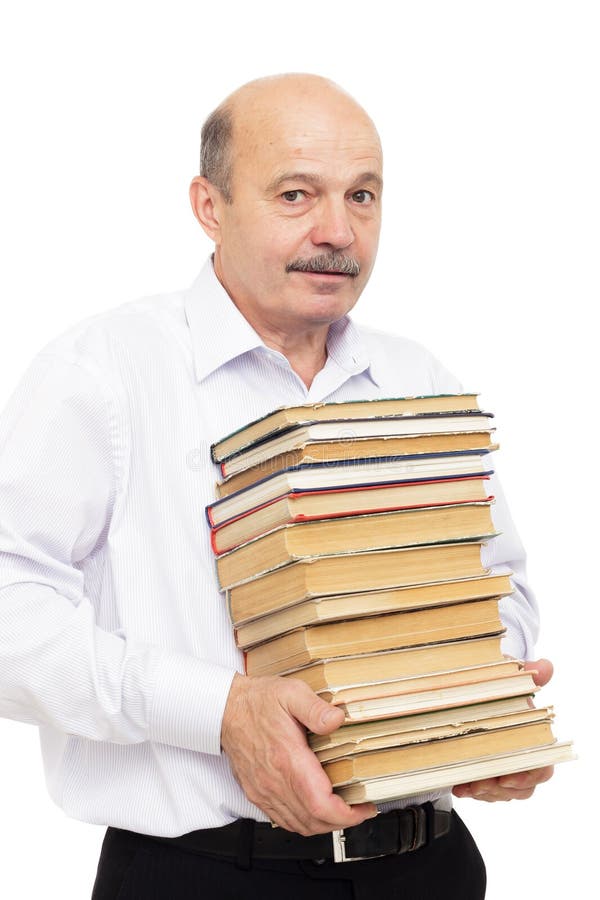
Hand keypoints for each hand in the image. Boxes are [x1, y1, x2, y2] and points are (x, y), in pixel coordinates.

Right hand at [221, 673, 377, 834]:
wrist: (225, 709)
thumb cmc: (257, 701)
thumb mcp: (291, 693)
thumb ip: (316, 708)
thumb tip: (337, 719)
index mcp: (288, 759)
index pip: (321, 804)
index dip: (347, 814)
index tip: (363, 807)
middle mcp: (275, 781)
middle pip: (313, 821)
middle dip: (341, 821)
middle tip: (359, 809)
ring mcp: (264, 790)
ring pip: (299, 825)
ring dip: (323, 824)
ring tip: (341, 811)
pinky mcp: (257, 793)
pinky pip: (282, 820)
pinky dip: (303, 823)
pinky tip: (313, 811)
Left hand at [452, 658, 554, 801]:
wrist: (482, 687)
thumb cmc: (499, 684)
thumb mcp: (510, 675)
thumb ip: (528, 674)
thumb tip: (544, 667)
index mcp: (534, 736)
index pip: (542, 767)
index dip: (528, 777)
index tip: (507, 779)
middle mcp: (523, 754)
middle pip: (521, 787)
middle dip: (499, 789)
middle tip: (479, 784)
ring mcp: (506, 765)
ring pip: (504, 792)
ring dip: (486, 792)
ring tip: (467, 785)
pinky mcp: (488, 769)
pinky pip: (486, 789)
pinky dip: (472, 789)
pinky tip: (459, 785)